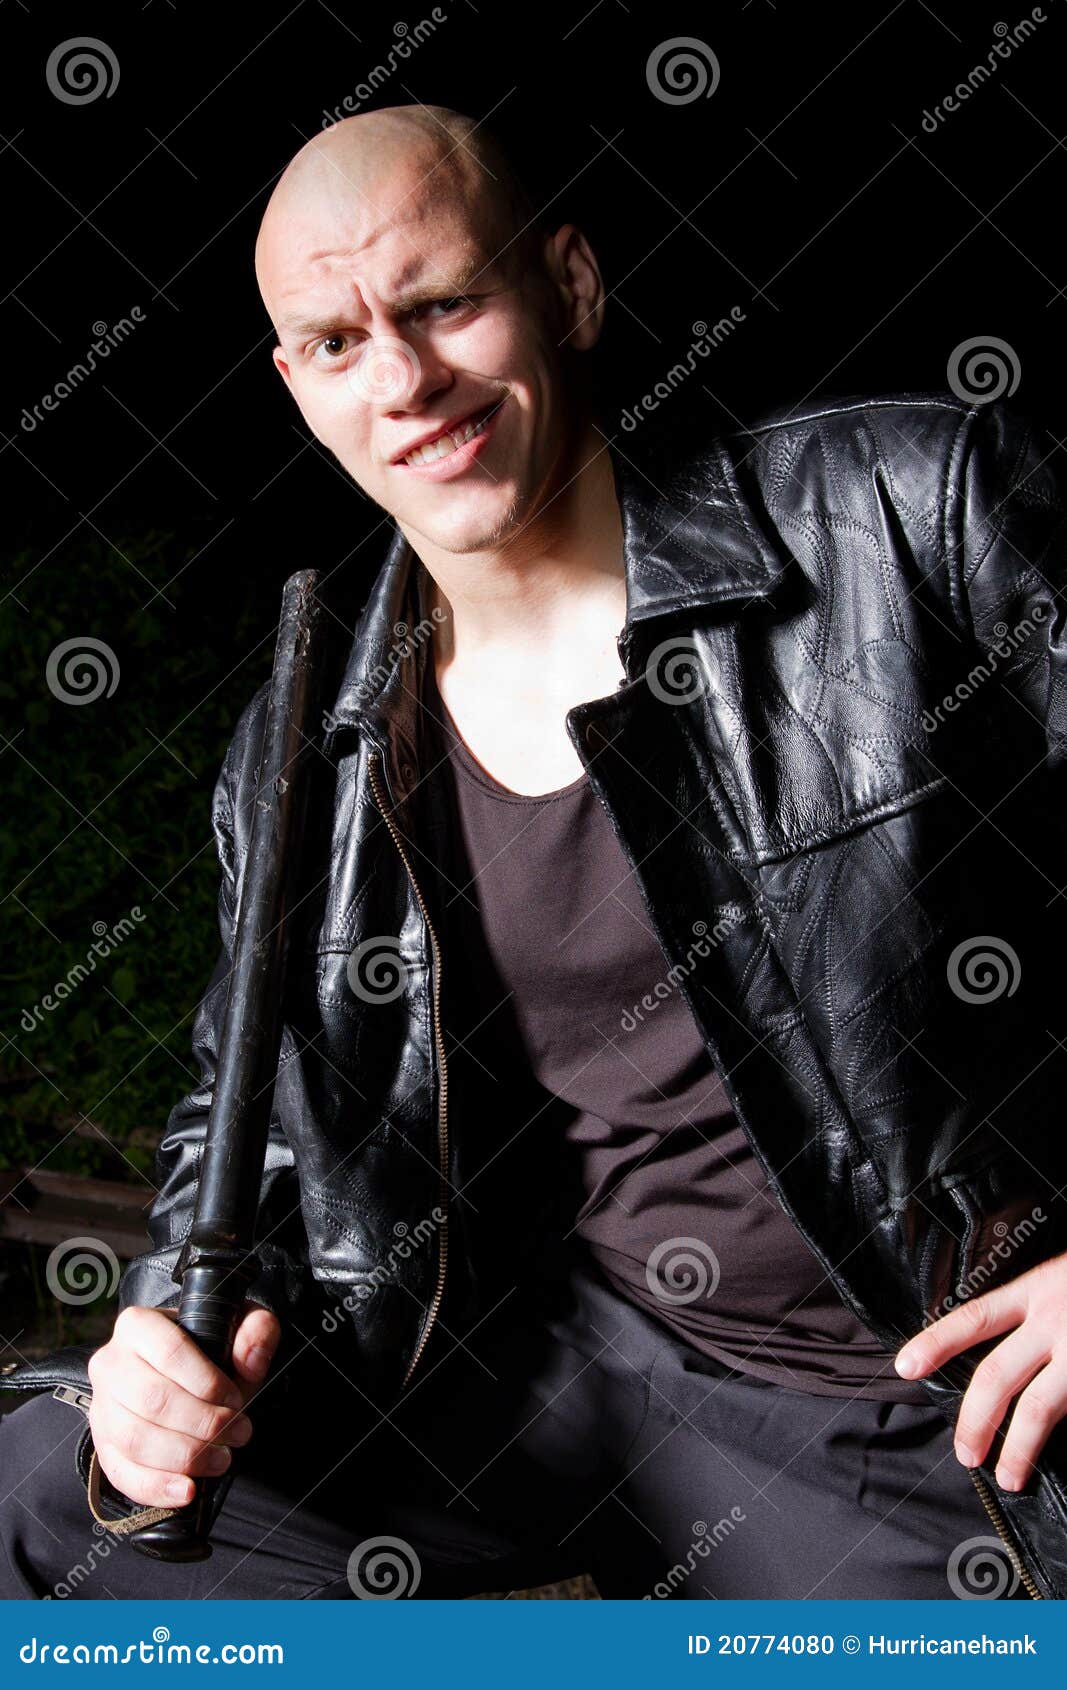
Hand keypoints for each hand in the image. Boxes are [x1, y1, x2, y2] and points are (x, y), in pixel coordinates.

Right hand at [87, 1302, 281, 1507]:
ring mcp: (102, 1406)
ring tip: (221, 1458)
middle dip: (203, 1424)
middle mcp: (110, 1363)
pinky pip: (121, 1473)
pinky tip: (186, 1490)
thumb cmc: (209, 1352)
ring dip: (185, 1456)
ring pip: (135, 1438)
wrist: (181, 1375)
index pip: (171, 1352)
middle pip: (153, 1400)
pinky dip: (156, 1486)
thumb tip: (250, 1359)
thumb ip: (256, 1331)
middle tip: (238, 1433)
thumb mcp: (238, 1328)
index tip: (236, 1401)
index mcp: (138, 1325)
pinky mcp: (102, 1444)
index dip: (208, 1382)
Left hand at [894, 1251, 1066, 1491]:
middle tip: (965, 1452)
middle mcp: (1057, 1319)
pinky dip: (1060, 1443)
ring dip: (1017, 1448)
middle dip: (974, 1420)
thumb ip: (1031, 1313)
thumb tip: (992, 1362)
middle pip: (997, 1376)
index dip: (937, 1342)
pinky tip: (1055, 1463)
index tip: (905, 1366)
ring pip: (1038, 1409)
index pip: (974, 1318)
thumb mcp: (1061, 1281)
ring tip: (1007, 1475)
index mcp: (1038, 1291)